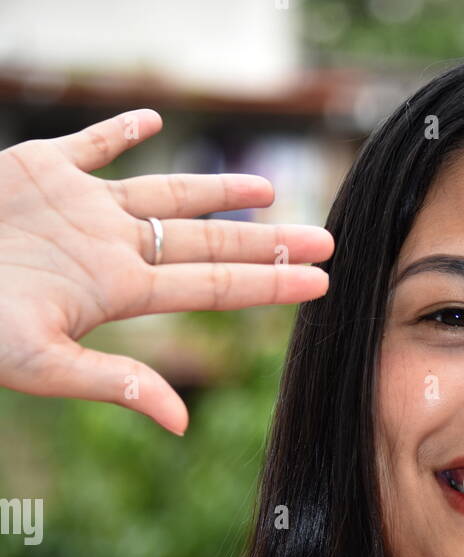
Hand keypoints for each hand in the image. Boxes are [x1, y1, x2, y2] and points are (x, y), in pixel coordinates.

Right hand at [0, 108, 332, 433]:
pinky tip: (157, 123)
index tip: (324, 280)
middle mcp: (111, 248)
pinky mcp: (38, 169)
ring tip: (268, 188)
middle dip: (268, 243)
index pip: (214, 286)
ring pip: (164, 193)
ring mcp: (79, 208)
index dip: (270, 282)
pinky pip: (92, 144)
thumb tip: (182, 424)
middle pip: (207, 243)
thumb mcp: (43, 363)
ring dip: (216, 191)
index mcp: (119, 290)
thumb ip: (114, 384)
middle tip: (325, 238)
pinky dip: (122, 132)